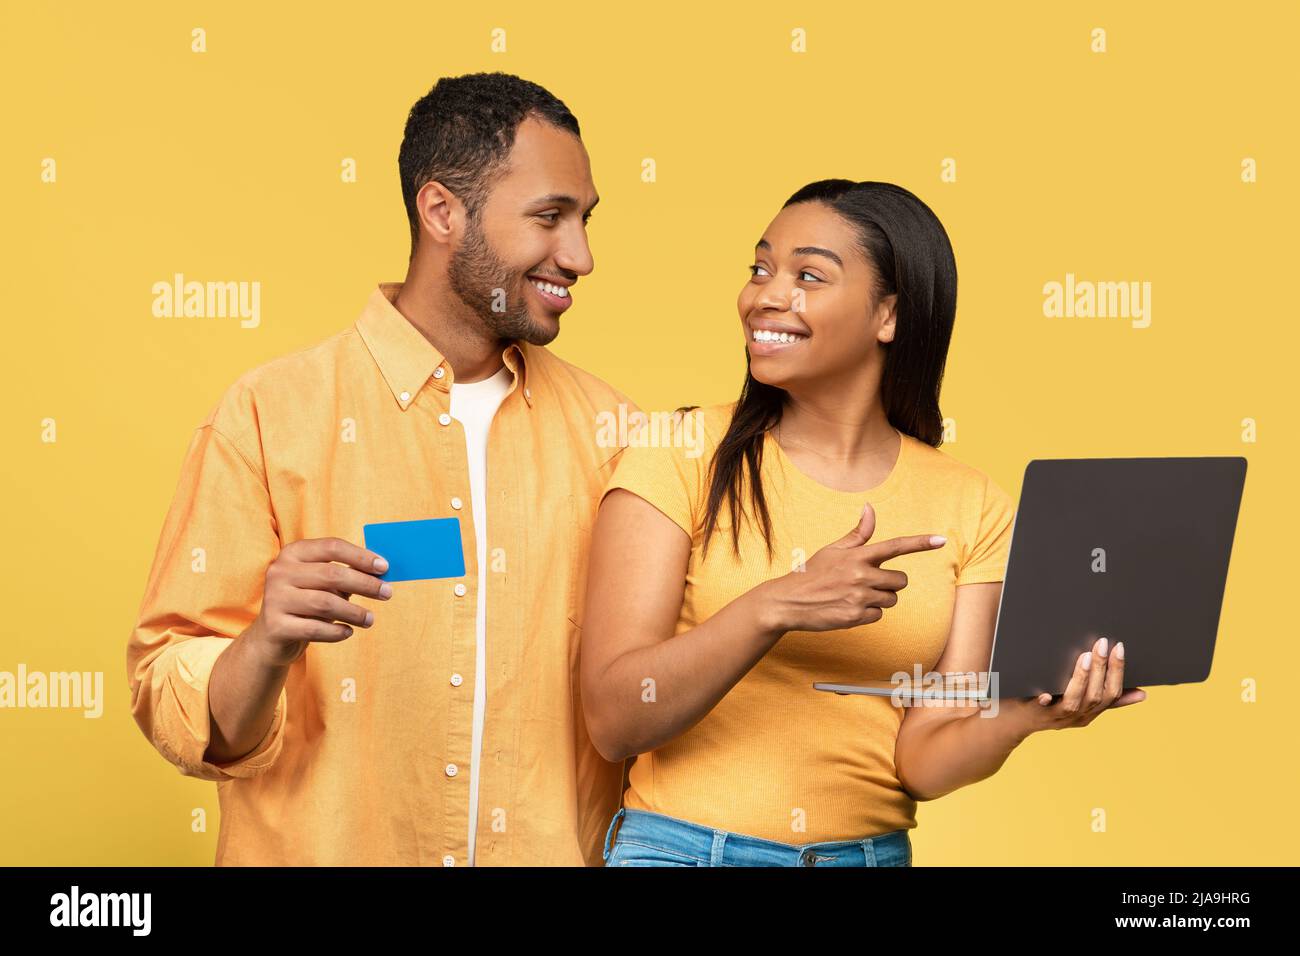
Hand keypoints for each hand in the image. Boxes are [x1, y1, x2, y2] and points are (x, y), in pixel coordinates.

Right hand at [244, 537, 391, 667]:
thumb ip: (345, 575)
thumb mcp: (321, 584)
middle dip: (365, 584)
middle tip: (387, 593)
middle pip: (332, 574)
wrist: (270, 637)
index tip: (384, 567)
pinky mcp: (275, 626)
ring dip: (354, 612)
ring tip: (370, 619)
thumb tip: (380, 573)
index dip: (360, 556)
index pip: (332, 547)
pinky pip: (315, 629)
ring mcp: (275, 598)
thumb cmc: (306, 603)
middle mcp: (280, 572)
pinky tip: (348, 632)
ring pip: (325, 603)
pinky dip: (336, 631)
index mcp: (293, 553)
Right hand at [757, 502, 946, 633]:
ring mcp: (859, 596)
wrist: (789, 601)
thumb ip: (858, 533)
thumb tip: (870, 507)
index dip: (920, 543)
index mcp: (858, 555)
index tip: (941, 540)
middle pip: (901, 581)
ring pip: (891, 599)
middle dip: (890, 583)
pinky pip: (879, 615)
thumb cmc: (812, 573)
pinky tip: (849, 608)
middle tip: (868, 583)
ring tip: (855, 596)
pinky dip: (868, 614)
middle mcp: (861, 574)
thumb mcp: (833, 549)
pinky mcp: (856, 616)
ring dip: (879, 599)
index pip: (895, 546)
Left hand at [1020, 636, 1146, 731]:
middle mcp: (1076, 717)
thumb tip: (1142, 694)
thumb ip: (1107, 697)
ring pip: (1074, 702)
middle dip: (1102, 669)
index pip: (1111, 694)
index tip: (1120, 648)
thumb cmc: (1048, 705)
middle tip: (1103, 644)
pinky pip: (1041, 709)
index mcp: (1090, 712)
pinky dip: (1045, 701)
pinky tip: (1047, 693)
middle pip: (1096, 696)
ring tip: (1084, 657)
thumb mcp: (1080, 702)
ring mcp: (1055, 716)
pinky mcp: (1034, 715)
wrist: (1010, 722)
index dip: (1118, 672)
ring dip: (1081, 679)